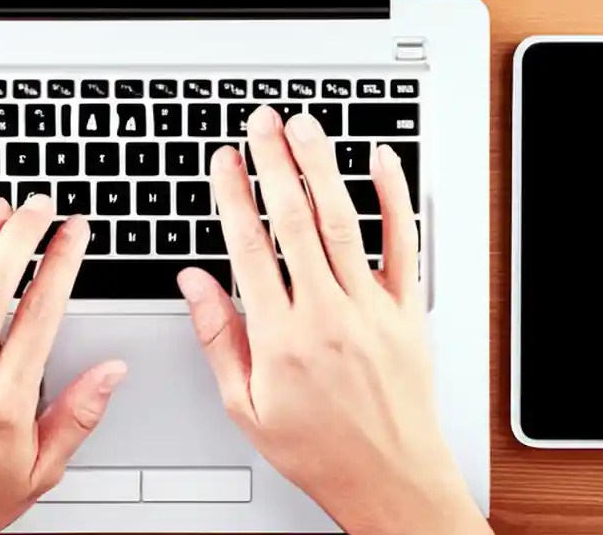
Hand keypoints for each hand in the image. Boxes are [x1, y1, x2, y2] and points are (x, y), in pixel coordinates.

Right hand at [178, 106, 489, 534]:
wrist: (390, 479)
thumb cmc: (319, 449)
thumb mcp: (247, 406)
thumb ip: (219, 338)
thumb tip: (194, 282)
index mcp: (281, 337)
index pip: (249, 247)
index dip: (232, 196)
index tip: (224, 161)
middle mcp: (327, 314)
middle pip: (294, 220)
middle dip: (274, 162)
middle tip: (261, 122)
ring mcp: (372, 308)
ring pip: (343, 221)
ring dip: (322, 167)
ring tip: (305, 127)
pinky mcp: (407, 310)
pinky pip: (403, 243)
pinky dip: (393, 198)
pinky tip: (381, 161)